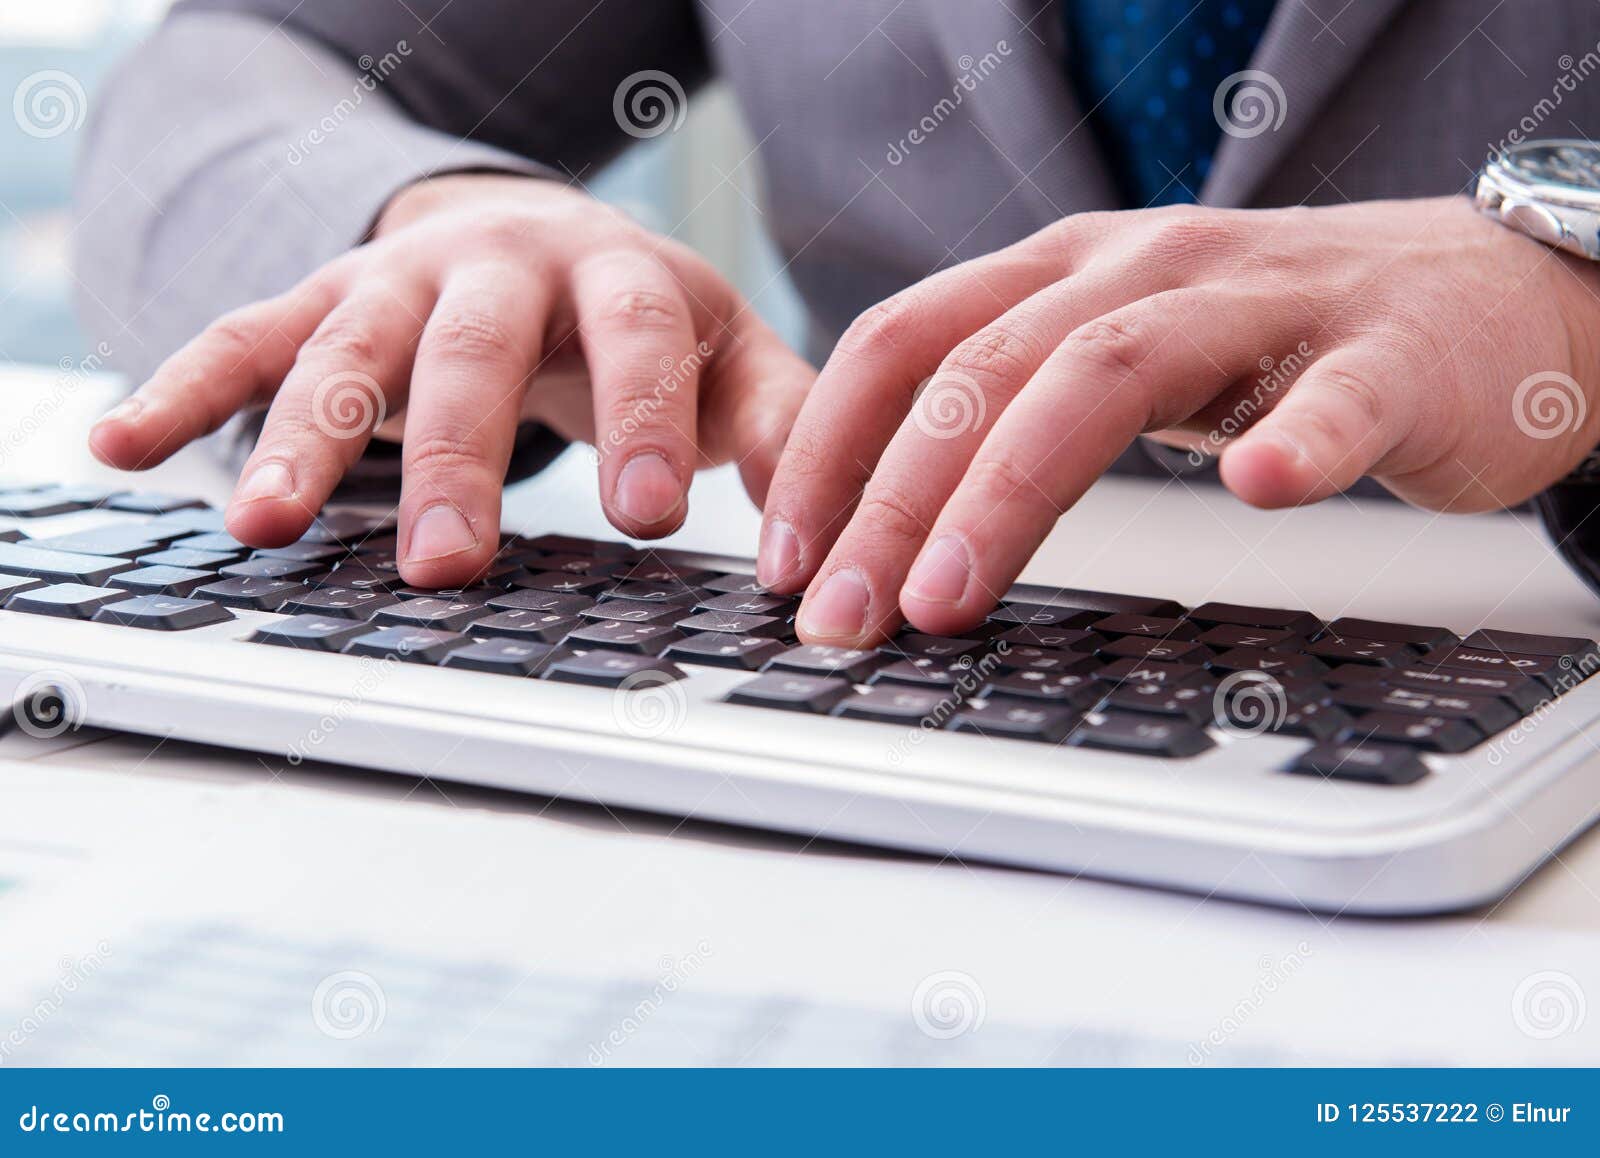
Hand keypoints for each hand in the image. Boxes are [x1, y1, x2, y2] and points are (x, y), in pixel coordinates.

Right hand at [90, 174, 813, 585]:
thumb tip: (825, 526)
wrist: (541, 236)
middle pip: (476, 349)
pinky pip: (243, 335)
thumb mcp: (726, 354)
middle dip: (460, 455)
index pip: (641, 335)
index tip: (645, 518)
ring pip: (347, 346)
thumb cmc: (644, 318)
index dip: (643, 416)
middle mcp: (505, 266)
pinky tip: (120, 442)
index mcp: (624, 275)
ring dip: (302, 435)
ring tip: (258, 525)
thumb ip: (782, 421)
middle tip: (449, 568)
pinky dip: (184, 385)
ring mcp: (402, 279)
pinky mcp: (324, 298)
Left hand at [758, 196, 1599, 645]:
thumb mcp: (1113, 354)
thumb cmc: (1275, 345)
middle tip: (843, 618)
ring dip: (1016, 487)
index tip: (783, 559)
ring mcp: (1266, 303)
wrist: (1477, 298)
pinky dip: (1300, 439)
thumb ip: (1010, 412)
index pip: (906, 341)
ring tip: (952, 593)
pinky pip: (1338, 395)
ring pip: (1113, 373)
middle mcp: (1145, 269)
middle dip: (891, 501)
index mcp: (1065, 273)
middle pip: (985, 372)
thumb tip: (877, 527)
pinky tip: (1261, 491)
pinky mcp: (1389, 354)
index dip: (827, 446)